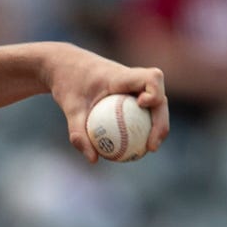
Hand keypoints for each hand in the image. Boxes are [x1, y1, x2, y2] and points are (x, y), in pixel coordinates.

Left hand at [42, 44, 167, 162]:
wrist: (65, 66)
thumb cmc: (68, 84)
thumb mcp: (69, 108)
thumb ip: (79, 133)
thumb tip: (94, 160)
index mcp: (121, 76)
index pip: (150, 78)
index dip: (155, 92)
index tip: (142, 106)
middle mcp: (133, 79)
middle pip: (160, 96)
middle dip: (161, 120)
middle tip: (152, 146)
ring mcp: (135, 86)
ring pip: (156, 104)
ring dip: (158, 125)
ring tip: (149, 149)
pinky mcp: (132, 93)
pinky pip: (144, 110)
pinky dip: (144, 125)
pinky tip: (136, 147)